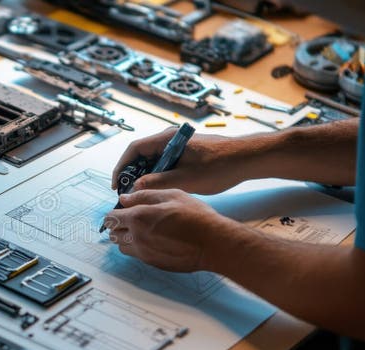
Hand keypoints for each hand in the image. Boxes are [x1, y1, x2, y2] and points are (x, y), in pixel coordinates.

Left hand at [103, 189, 232, 271]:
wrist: (213, 243)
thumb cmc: (195, 216)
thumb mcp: (172, 195)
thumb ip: (144, 195)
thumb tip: (123, 198)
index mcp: (139, 217)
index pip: (111, 218)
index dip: (115, 213)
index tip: (124, 210)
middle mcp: (137, 237)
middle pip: (113, 234)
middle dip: (119, 226)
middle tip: (133, 220)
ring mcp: (144, 253)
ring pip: (122, 247)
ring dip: (127, 239)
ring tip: (143, 231)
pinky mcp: (153, 263)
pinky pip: (136, 255)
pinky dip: (138, 248)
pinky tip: (154, 240)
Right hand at [112, 127, 248, 194]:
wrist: (247, 159)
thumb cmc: (219, 166)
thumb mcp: (186, 179)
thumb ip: (158, 182)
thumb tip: (135, 188)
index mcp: (167, 139)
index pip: (134, 149)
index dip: (122, 167)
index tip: (117, 185)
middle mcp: (169, 139)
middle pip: (141, 155)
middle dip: (131, 175)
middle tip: (126, 194)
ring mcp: (177, 146)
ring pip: (152, 161)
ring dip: (144, 177)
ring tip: (140, 196)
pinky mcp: (185, 153)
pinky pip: (164, 164)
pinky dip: (156, 176)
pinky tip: (157, 191)